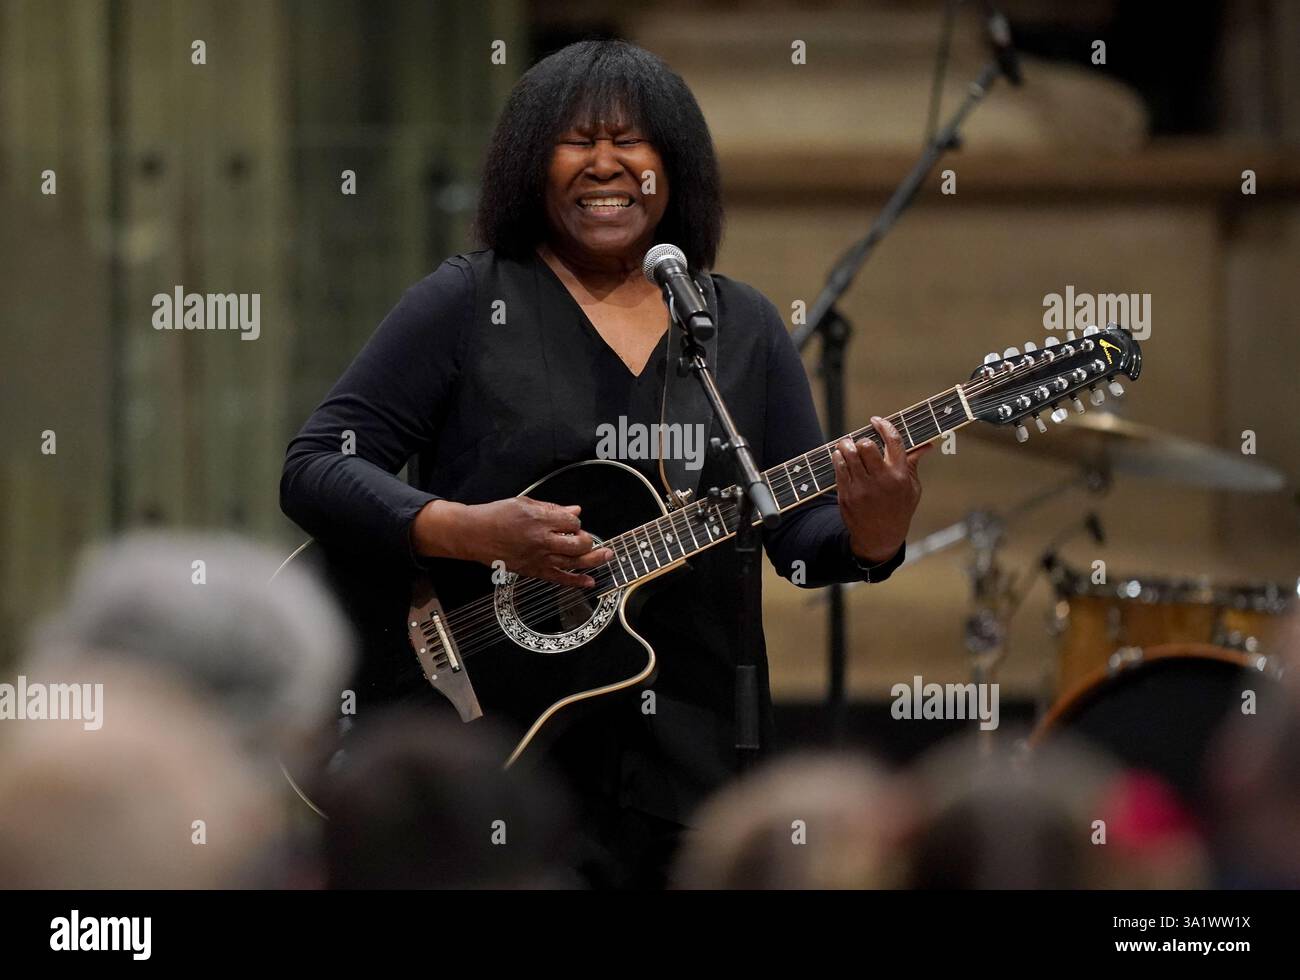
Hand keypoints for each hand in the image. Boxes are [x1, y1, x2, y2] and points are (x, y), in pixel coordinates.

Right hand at [413, 497, 612, 587]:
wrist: (474, 534)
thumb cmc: (498, 515)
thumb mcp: (526, 503)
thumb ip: (553, 509)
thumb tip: (576, 511)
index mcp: (540, 519)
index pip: (572, 523)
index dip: (576, 524)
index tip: (571, 524)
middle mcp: (542, 540)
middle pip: (578, 544)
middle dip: (589, 542)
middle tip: (593, 541)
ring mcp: (538, 558)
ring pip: (574, 562)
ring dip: (593, 560)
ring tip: (607, 556)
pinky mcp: (533, 571)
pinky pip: (559, 579)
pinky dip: (576, 581)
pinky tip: (590, 582)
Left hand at [832, 416, 930, 563]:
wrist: (880, 537)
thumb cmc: (899, 509)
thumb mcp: (912, 488)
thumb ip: (913, 464)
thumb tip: (927, 444)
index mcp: (900, 476)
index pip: (893, 441)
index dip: (884, 426)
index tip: (876, 420)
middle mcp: (881, 480)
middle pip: (867, 445)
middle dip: (862, 440)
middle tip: (861, 442)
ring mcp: (862, 488)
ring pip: (849, 454)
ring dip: (846, 446)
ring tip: (847, 446)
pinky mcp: (847, 495)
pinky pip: (838, 467)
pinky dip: (838, 458)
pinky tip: (841, 457)